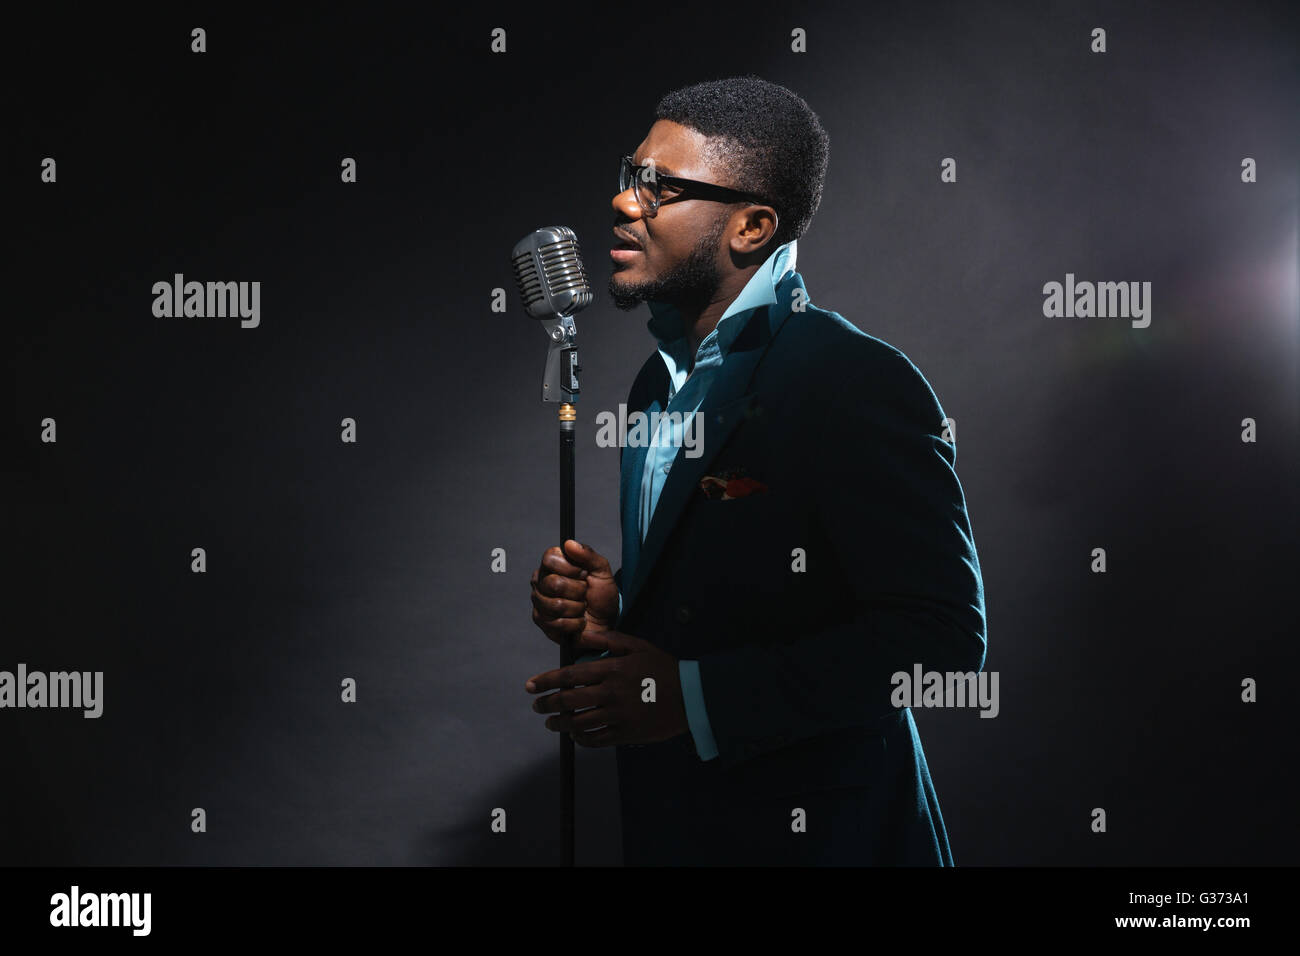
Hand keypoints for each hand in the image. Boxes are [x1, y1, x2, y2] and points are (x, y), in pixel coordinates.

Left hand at [525, 628, 688, 747]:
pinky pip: (596, 739)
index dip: (545, 681)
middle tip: (537, 707)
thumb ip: (609, 639)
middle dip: (546, 705)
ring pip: (578, 723)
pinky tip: (575, 736)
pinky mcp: (626, 733)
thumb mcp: (638, 646)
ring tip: (551, 723)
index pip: (569, 675)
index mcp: (612, 669)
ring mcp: (618, 715)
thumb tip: (582, 636)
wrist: (691, 696)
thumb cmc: (663, 668)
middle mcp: (611, 693)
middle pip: (568, 701)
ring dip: (560, 724)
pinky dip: (581, 739)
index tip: (531, 686)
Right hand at [529, 540, 617, 649]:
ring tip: (581, 607)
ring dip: (577, 609)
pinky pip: (556, 623)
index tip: (583, 574)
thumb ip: (588, 555)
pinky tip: (577, 620)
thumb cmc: (601, 595)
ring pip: (556, 605)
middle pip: (553, 583)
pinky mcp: (540, 621)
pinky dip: (574, 623)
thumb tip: (569, 543)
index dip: (570, 568)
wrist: (605, 621)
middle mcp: (541, 581)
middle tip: (584, 593)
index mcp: (553, 565)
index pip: (549, 558)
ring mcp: (539, 601)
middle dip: (577, 591)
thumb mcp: (602, 572)